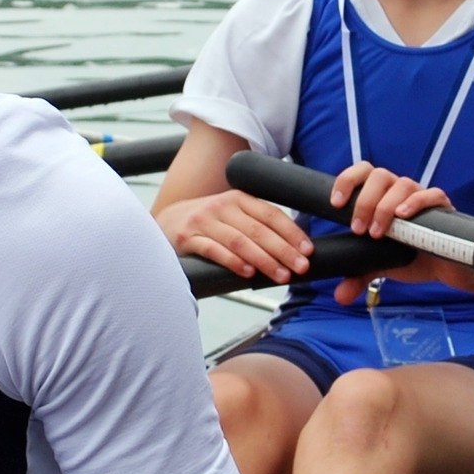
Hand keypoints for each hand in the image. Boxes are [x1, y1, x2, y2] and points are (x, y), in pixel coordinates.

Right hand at [160, 189, 313, 283]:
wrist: (164, 222)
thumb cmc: (208, 224)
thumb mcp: (232, 215)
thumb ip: (256, 225)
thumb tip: (293, 250)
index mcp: (238, 199)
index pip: (271, 215)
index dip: (292, 233)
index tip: (308, 251)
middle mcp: (222, 206)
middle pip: (259, 230)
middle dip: (284, 250)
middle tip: (301, 267)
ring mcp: (203, 221)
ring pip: (240, 241)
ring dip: (264, 260)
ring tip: (281, 275)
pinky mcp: (187, 237)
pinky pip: (214, 250)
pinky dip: (233, 262)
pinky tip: (248, 273)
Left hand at [325, 162, 454, 301]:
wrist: (445, 269)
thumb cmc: (412, 257)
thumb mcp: (380, 266)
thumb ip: (358, 276)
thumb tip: (340, 296)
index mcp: (382, 196)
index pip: (363, 173)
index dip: (347, 181)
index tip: (336, 204)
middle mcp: (400, 191)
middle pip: (379, 175)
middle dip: (364, 201)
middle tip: (358, 230)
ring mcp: (422, 196)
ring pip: (402, 184)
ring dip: (385, 207)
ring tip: (378, 233)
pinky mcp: (442, 208)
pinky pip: (432, 195)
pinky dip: (416, 203)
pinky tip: (403, 216)